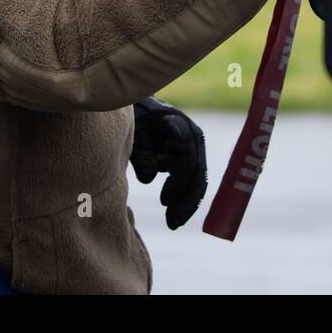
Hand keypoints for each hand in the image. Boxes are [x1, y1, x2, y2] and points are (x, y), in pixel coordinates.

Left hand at [131, 97, 206, 228]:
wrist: (139, 110)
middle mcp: (191, 135)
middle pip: (196, 170)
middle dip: (185, 198)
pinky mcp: (189, 159)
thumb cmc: (135, 117)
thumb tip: (149, 179)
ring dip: (187, 203)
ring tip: (173, 223)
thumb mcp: (133, 130)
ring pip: (198, 180)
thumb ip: (141, 151)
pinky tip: (174, 216)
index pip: (185, 145)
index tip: (165, 195)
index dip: (179, 170)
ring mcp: (193, 148)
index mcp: (177, 122)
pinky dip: (185, 199)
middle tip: (171, 221)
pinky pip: (192, 183)